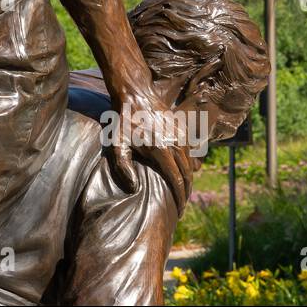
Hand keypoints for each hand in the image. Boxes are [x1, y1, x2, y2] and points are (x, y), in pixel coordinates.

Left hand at [107, 88, 194, 215]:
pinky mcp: (181, 130)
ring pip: (190, 164)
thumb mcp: (116, 143)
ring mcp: (180, 136)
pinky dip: (190, 166)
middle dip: (186, 194)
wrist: (135, 93)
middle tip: (180, 208)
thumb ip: (123, 166)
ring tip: (183, 194)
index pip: (177, 180)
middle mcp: (175, 144)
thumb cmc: (122, 120)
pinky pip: (190, 153)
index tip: (178, 212)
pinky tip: (185, 174)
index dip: (180, 198)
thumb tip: (134, 188)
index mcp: (161, 150)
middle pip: (187, 175)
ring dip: (189, 180)